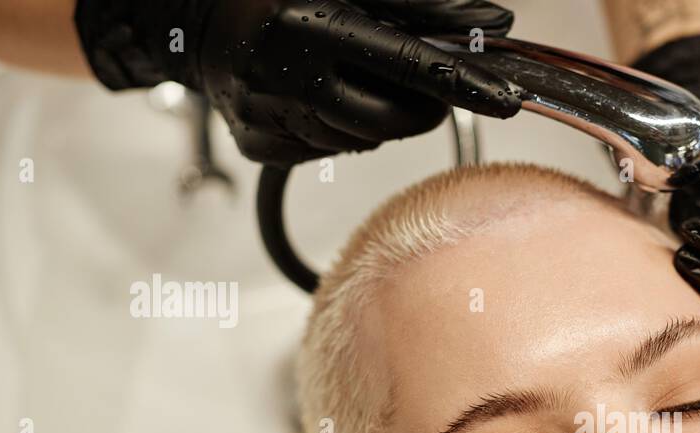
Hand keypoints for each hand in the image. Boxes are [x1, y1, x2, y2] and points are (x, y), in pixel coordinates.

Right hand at [74, 0, 522, 165]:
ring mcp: (270, 119)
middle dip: (416, 107)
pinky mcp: (260, 147)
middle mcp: (288, 76)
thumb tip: (493, 20)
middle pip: (391, 120)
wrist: (193, 18)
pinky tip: (317, 97)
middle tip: (414, 84)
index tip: (506, 99)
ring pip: (362, 141)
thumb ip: (419, 3)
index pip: (409, 65)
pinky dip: (338, 128)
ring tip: (345, 77)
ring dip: (374, 117)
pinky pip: (328, 151)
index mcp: (310, 26)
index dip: (463, 84)